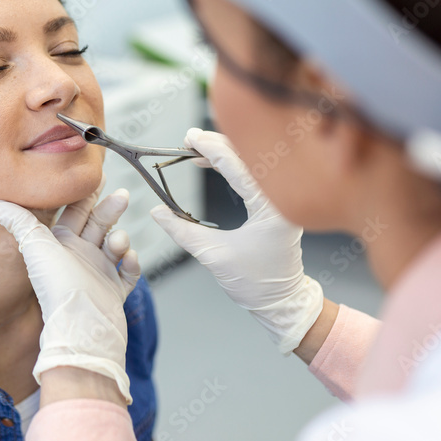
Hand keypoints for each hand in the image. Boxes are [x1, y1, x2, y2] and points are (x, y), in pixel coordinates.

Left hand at [0, 185, 140, 403]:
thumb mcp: (34, 246)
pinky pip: (128, 273)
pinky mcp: (114, 293)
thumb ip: (17, 220)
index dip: (84, 196)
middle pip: (98, 224)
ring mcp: (98, 275)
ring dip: (120, 238)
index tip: (96, 178)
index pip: (74, 213)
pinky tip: (128, 258)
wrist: (80, 329)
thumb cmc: (57, 288)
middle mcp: (79, 258)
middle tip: (122, 196)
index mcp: (60, 245)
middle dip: (110, 209)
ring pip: (115, 246)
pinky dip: (131, 264)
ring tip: (118, 241)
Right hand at [150, 128, 323, 354]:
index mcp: (272, 208)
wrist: (282, 302)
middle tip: (189, 138)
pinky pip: (254, 172)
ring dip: (224, 151)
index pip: (239, 166)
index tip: (190, 138)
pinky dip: (232, 164)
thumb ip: (182, 230)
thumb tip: (157, 211)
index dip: (211, 149)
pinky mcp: (278, 203)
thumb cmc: (255, 284)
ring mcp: (283, 199)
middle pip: (249, 156)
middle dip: (218, 143)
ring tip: (196, 149)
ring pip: (252, 161)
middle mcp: (282, 198)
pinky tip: (212, 164)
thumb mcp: (213, 255)